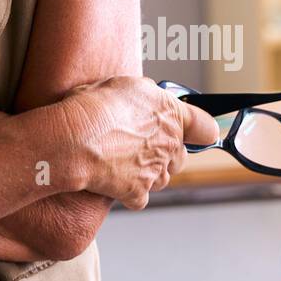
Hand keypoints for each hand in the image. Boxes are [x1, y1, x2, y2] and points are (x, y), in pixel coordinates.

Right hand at [59, 75, 220, 210]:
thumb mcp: (124, 85)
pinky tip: (110, 176)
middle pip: (181, 156)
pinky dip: (127, 190)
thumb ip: (146, 95)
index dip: (200, 131)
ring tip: (119, 158)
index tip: (195, 132)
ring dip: (148, 171)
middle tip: (139, 143)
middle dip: (166, 152)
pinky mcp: (138, 193)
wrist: (74, 140)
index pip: (205, 128)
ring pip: (161, 177)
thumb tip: (146, 99)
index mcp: (170, 115)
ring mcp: (155, 172)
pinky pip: (139, 195)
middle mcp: (169, 145)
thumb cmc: (93, 107)